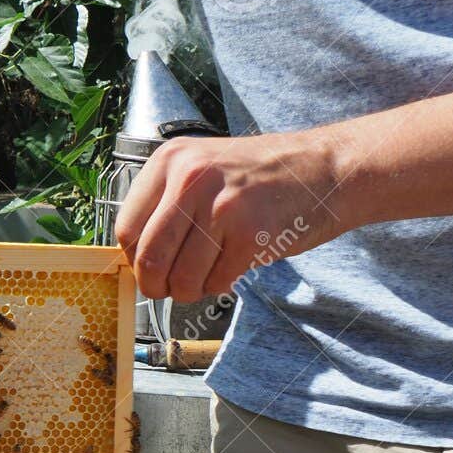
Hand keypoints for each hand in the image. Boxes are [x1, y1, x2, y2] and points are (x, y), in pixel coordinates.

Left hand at [113, 131, 346, 300]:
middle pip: (148, 258)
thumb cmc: (260, 177)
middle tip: (171, 288)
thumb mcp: (202, 169)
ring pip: (181, 277)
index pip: (125, 229)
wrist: (327, 169)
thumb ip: (165, 205)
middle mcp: (190, 178)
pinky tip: (234, 265)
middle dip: (156, 286)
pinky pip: (216, 282)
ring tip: (207, 275)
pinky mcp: (251, 234)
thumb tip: (134, 259)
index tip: (148, 269)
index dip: (134, 261)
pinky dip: (220, 285)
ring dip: (190, 291)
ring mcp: (221, 206)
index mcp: (170, 161)